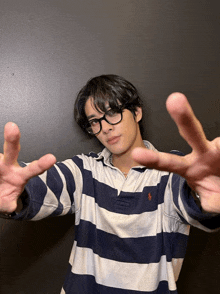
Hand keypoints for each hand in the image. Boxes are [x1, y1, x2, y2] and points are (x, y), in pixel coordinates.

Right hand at [0, 122, 55, 213]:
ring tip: (3, 138)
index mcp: (20, 176)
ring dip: (0, 147)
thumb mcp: (8, 203)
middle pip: (12, 151)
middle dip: (12, 139)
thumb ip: (9, 204)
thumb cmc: (4, 193)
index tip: (52, 158)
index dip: (42, 164)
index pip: (33, 169)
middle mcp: (8, 165)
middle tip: (12, 128)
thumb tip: (10, 207)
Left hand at [132, 93, 219, 212]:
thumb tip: (213, 200)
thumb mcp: (211, 201)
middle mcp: (201, 154)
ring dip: (219, 138)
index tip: (137, 154)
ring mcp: (217, 149)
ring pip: (219, 139)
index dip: (153, 159)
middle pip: (191, 134)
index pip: (168, 163)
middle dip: (184, 118)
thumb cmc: (214, 188)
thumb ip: (211, 202)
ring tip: (218, 140)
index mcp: (188, 167)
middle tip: (175, 100)